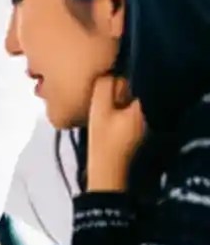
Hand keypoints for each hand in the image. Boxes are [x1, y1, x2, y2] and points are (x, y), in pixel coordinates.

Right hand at [85, 75, 145, 191]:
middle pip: (132, 91)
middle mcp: (146, 114)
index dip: (120, 77)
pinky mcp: (134, 131)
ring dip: (115, 100)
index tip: (105, 79)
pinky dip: (116, 110)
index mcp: (142, 107)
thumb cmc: (103, 140)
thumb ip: (104, 87)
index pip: (135, 81)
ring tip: (99, 102)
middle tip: (98, 92)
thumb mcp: (99, 109)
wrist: (106, 170)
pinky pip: (126, 112)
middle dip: (117, 89)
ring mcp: (141, 124)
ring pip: (128, 102)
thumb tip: (110, 73)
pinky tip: (104, 115)